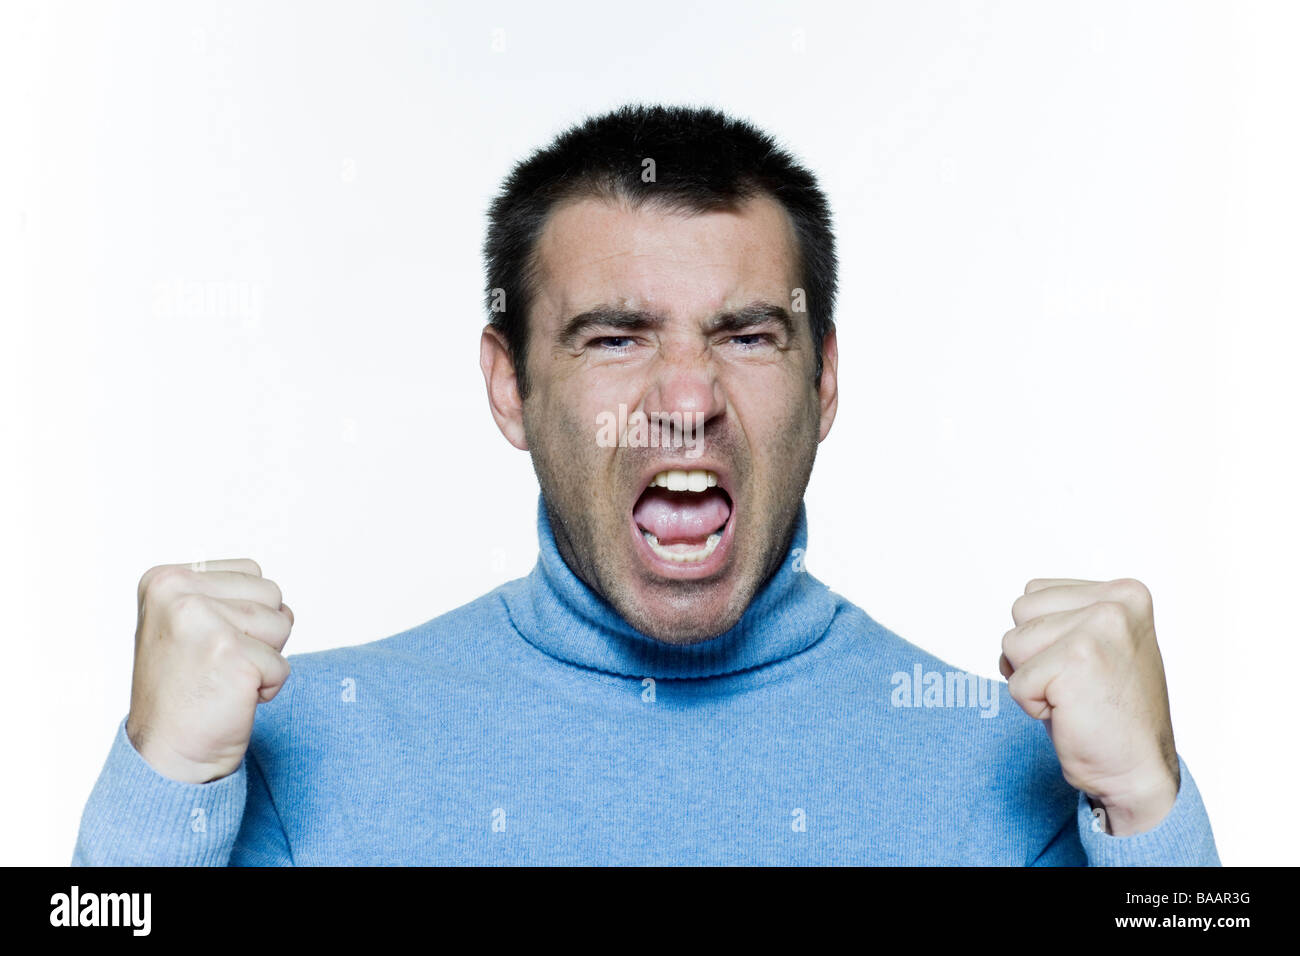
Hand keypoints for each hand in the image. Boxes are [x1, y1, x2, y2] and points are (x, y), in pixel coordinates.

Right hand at [125, 558, 292, 783]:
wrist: (166, 753)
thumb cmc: (184, 691)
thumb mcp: (188, 625)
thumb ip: (224, 598)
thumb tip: (280, 602)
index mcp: (165, 579)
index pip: (251, 572)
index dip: (245, 613)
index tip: (207, 645)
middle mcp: (176, 593)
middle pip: (272, 594)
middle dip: (261, 634)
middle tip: (220, 664)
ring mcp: (202, 621)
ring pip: (282, 624)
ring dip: (265, 659)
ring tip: (225, 678)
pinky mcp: (229, 653)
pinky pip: (283, 664)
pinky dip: (268, 687)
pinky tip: (231, 698)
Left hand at [999, 577, 1178, 835]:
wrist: (1138, 770)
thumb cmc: (1109, 712)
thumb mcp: (1094, 645)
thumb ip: (1066, 616)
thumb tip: (1021, 606)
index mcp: (1124, 593)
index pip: (1034, 594)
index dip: (1041, 638)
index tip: (1081, 666)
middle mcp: (1116, 603)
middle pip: (1019, 612)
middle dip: (1032, 654)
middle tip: (1075, 685)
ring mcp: (1099, 627)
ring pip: (1012, 642)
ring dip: (1031, 678)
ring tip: (1073, 697)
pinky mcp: (1078, 659)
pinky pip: (1016, 681)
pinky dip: (1031, 706)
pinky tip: (1070, 714)